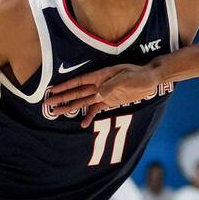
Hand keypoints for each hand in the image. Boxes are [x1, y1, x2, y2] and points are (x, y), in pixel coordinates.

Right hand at [43, 63, 161, 125]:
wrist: (150, 79)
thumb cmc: (138, 75)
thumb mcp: (125, 78)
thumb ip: (111, 86)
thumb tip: (97, 94)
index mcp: (100, 76)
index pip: (78, 82)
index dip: (64, 87)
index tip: (52, 91)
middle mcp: (99, 85)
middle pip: (76, 93)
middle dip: (62, 98)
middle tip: (48, 104)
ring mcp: (103, 94)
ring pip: (83, 102)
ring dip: (71, 107)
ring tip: (58, 113)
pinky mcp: (110, 101)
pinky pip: (96, 110)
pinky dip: (89, 116)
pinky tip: (83, 124)